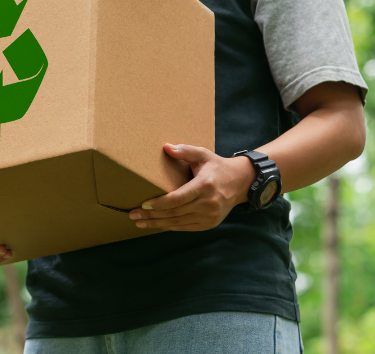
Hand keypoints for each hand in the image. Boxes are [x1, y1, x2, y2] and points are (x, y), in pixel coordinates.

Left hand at [128, 143, 255, 231]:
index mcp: (205, 185)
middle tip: (133, 215)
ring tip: (139, 223)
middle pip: (175, 213)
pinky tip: (157, 225)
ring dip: (157, 224)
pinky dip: (170, 226)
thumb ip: (185, 151)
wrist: (240, 183)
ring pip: (178, 223)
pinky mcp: (209, 224)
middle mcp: (208, 203)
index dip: (159, 204)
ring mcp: (209, 216)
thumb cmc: (217, 166)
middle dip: (152, 215)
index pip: (178, 198)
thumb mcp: (203, 154)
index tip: (143, 204)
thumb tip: (166, 147)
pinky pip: (186, 227)